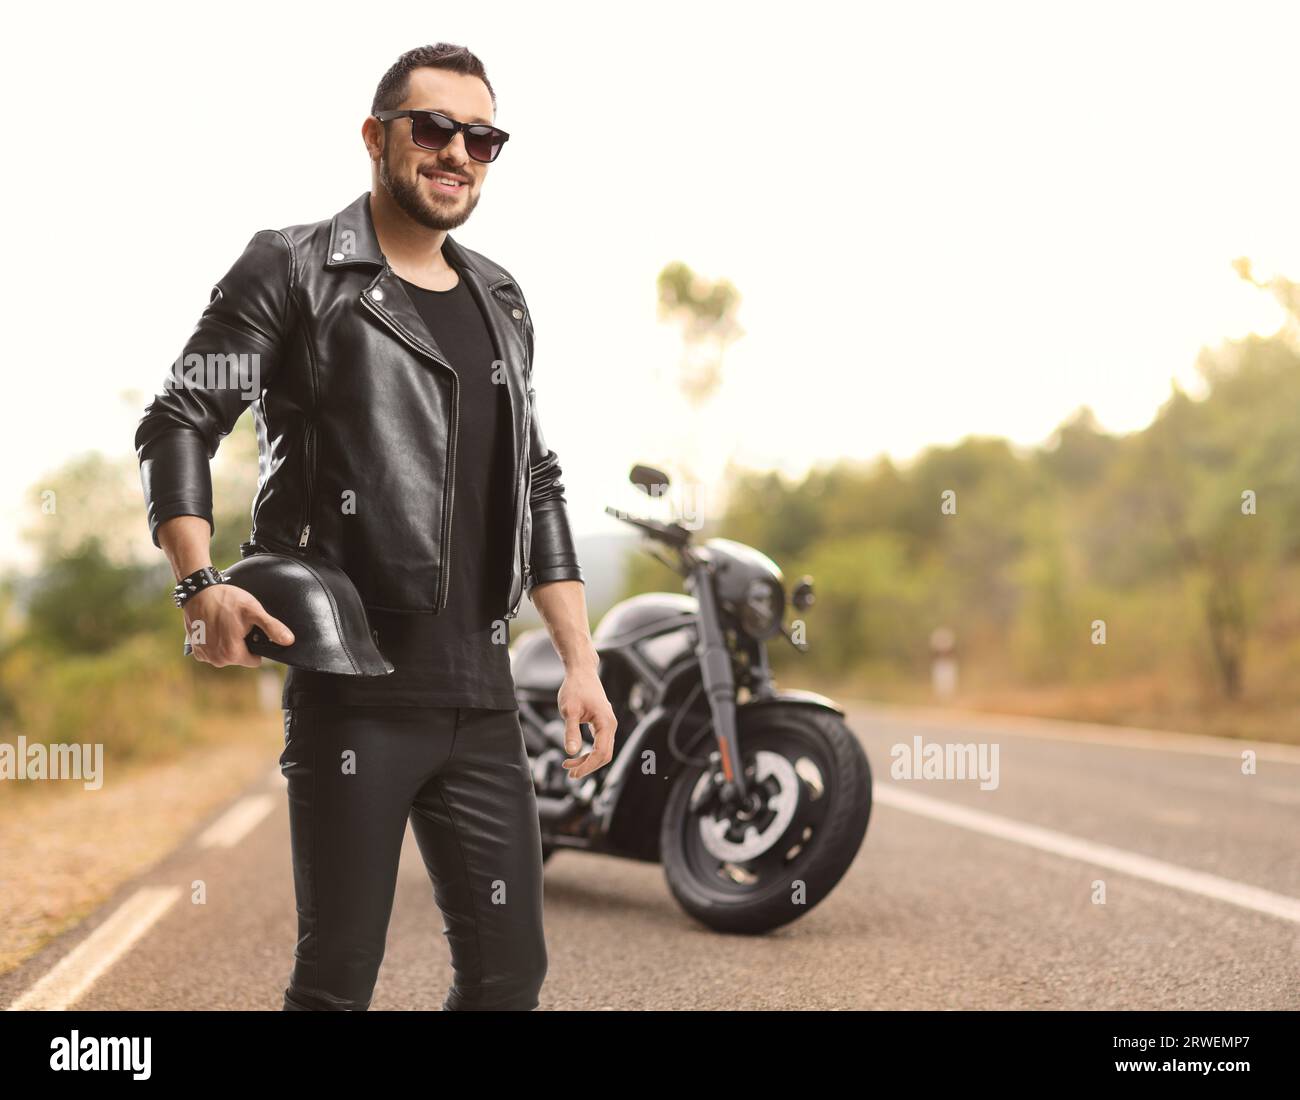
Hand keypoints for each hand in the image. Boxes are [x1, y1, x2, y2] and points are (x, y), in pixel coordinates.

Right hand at [184, 584, 293, 667]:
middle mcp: (217, 660)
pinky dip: (215, 641)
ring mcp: (205, 656)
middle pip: (240, 657)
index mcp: (232, 654)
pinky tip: (215, 626)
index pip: (255, 660)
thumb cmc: (227, 600)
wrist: (199, 591)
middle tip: (237, 624)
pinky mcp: (197, 649)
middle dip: (242, 643)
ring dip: (228, 642)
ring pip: (227, 654)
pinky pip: (214, 650)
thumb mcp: (253, 611)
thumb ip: (272, 627)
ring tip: (226, 623)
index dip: (256, 645)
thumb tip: (289, 641)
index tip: (250, 630)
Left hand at [558, 664, 616, 779]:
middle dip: (588, 766)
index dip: (587, 766)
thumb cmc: (575, 688)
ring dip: (587, 760)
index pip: (601, 753)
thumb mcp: (569, 710)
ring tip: (568, 765)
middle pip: (605, 755)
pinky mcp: (601, 723)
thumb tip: (572, 752)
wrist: (581, 672)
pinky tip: (576, 754)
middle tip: (570, 774)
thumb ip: (571, 731)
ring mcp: (607, 724)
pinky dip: (588, 752)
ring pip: (602, 750)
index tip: (572, 773)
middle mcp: (610, 725)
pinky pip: (599, 743)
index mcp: (606, 722)